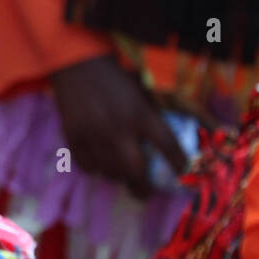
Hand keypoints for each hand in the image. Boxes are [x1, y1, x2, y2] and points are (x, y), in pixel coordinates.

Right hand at [49, 55, 186, 198]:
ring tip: (120, 173)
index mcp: (141, 115)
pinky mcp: (73, 137)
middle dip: (142, 188)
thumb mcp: (142, 93)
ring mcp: (93, 135)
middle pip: (135, 171)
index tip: (185, 176)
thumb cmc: (115, 78)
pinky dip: (95, 169)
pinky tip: (99, 163)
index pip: (168, 146)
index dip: (179, 164)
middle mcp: (118, 129)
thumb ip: (151, 116)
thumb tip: (164, 143)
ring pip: (109, 172)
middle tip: (145, 192)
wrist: (77, 66)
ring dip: (118, 177)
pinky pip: (87, 166)